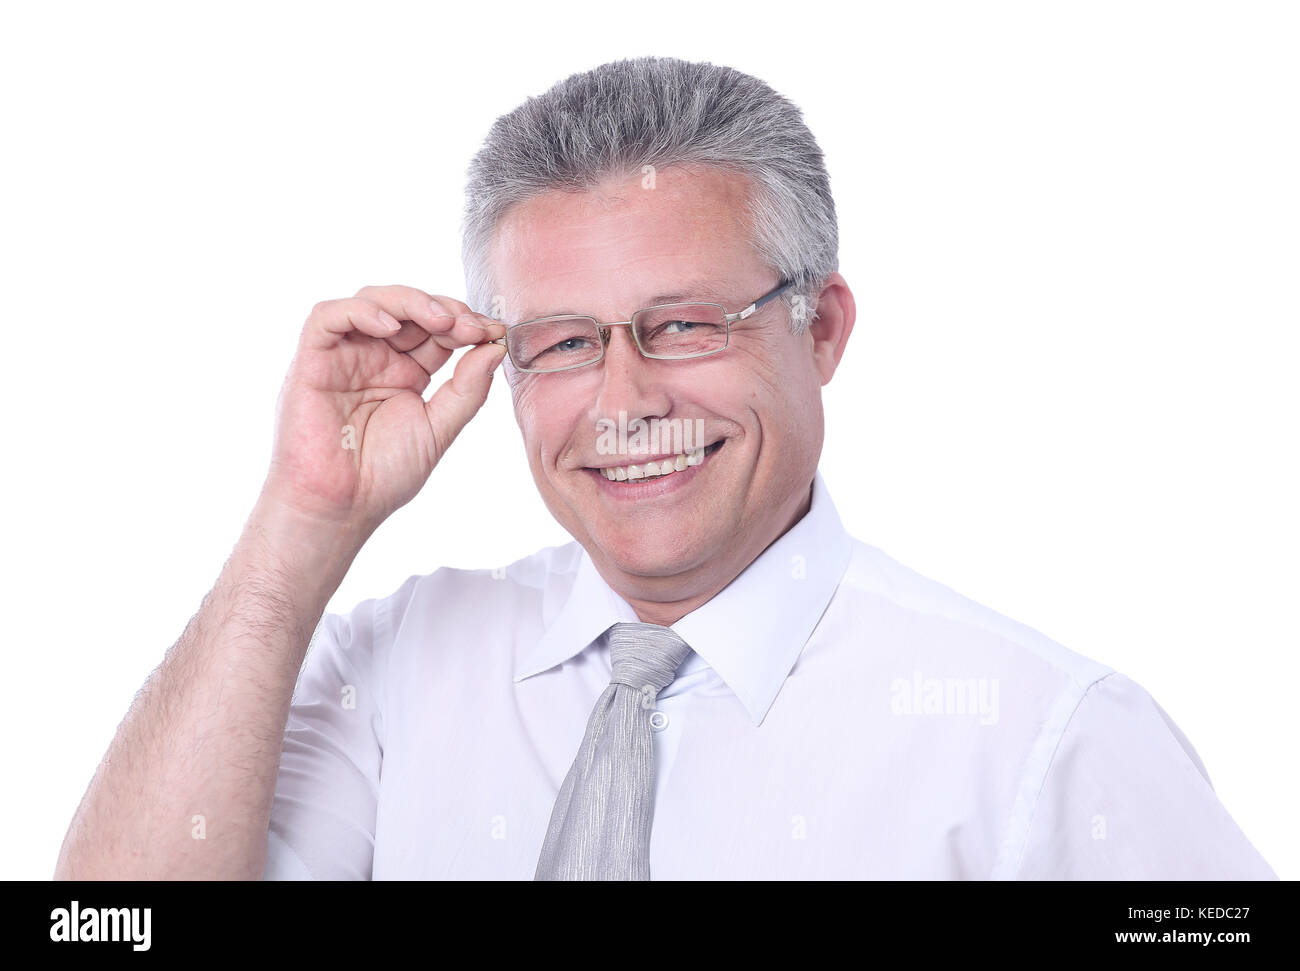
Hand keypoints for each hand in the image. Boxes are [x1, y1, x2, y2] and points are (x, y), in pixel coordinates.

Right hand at [261, 284, 506, 535]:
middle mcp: (376, 357)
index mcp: (407, 372)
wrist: (341, 507)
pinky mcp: (312, 360)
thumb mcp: (439, 429)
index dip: (466, 324)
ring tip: (441, 321)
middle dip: (445, 310)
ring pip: (373, 300)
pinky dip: (359, 311)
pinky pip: (327, 317)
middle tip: (471, 326)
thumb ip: (467, 389)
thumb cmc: (383, 475)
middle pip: (410, 308)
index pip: (438, 331)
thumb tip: (495, 347)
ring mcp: (344, 356)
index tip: (494, 332)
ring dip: (410, 301)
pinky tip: (388, 325)